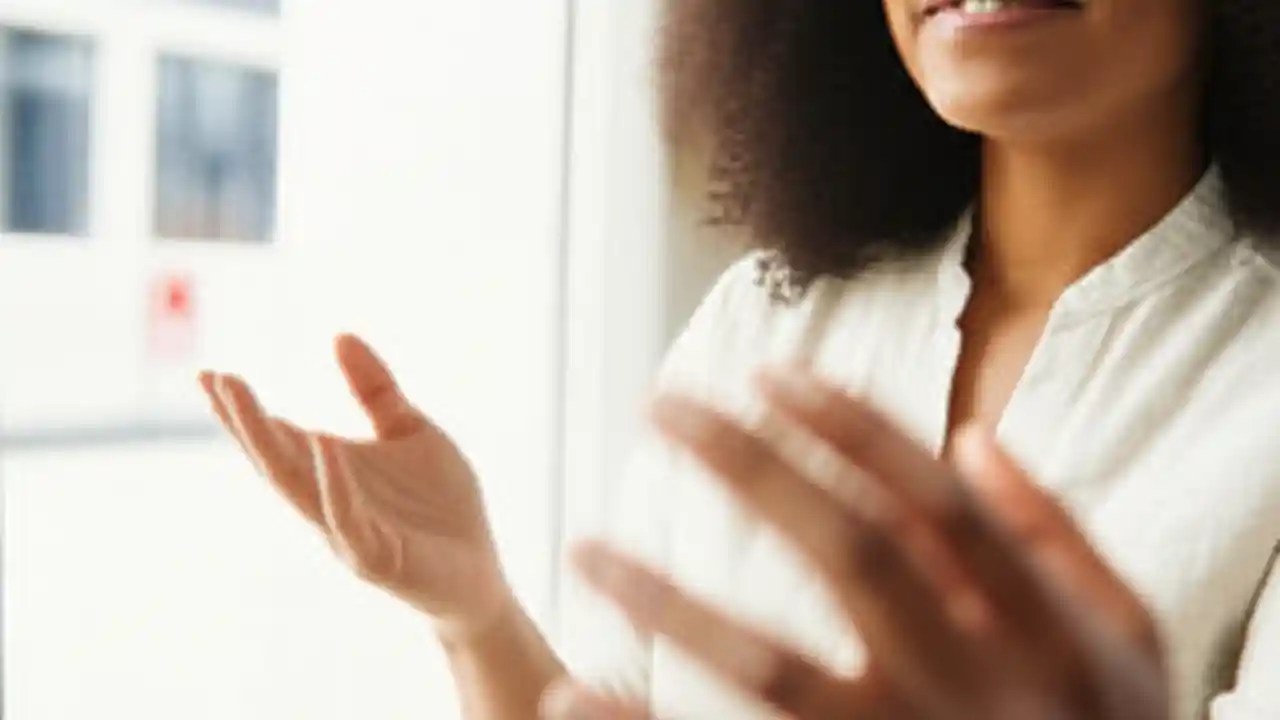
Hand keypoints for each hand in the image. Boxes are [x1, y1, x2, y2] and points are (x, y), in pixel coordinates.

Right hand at [199, 334, 511, 639]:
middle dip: (243, 422)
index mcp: (332, 470)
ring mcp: (347, 531)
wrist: (480, 568)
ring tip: (243, 401)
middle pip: (273, 460)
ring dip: (268, 446)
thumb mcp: (409, 430)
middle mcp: (328, 500)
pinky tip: (324, 444)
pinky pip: (347, 519)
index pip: (279, 436)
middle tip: (214, 380)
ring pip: (296, 489)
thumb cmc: (441, 505)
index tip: (210, 374)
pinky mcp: (376, 558)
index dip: (244, 409)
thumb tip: (339, 335)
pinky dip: (333, 483)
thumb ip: (375, 390)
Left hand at [542, 369, 1166, 719]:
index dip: (850, 424)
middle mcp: (970, 682)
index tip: (768, 372)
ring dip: (671, 602)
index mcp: (1040, 629)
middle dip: (753, 466)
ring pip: (774, 669)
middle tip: (661, 407)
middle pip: (849, 549)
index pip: (935, 498)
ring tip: (584, 549)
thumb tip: (975, 436)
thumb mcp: (1136, 644)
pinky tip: (572, 693)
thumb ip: (1059, 540)